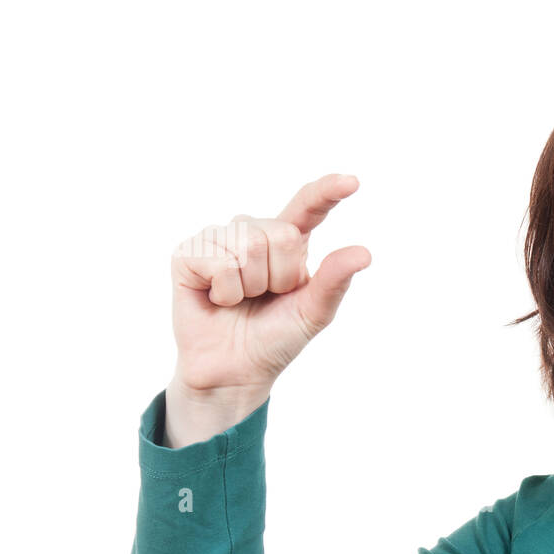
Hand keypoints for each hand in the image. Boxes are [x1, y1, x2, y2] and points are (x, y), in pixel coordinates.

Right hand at [168, 173, 370, 396]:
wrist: (234, 370)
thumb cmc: (275, 338)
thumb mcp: (313, 313)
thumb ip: (334, 281)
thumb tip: (364, 253)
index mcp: (289, 243)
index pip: (308, 208)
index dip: (327, 192)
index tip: (352, 183)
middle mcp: (253, 232)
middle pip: (280, 235)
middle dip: (278, 277)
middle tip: (264, 298)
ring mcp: (219, 239)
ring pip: (248, 246)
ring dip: (249, 286)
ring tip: (239, 299)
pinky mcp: (189, 254)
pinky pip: (217, 261)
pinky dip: (224, 290)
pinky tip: (216, 298)